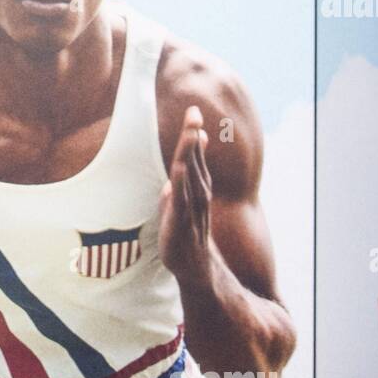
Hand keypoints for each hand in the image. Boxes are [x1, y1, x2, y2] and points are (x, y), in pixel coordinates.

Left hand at [158, 104, 212, 284]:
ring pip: (190, 175)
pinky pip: (180, 200)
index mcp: (197, 187)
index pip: (195, 155)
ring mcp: (191, 207)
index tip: (193, 110)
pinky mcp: (181, 222)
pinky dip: (180, 183)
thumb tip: (181, 163)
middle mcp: (198, 193)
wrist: (195, 266)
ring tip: (190, 132)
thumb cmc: (186, 232)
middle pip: (194, 159)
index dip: (193, 133)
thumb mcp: (184, 202)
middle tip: (194, 110)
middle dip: (192, 134)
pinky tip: (179, 169)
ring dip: (189, 153)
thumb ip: (182, 182)